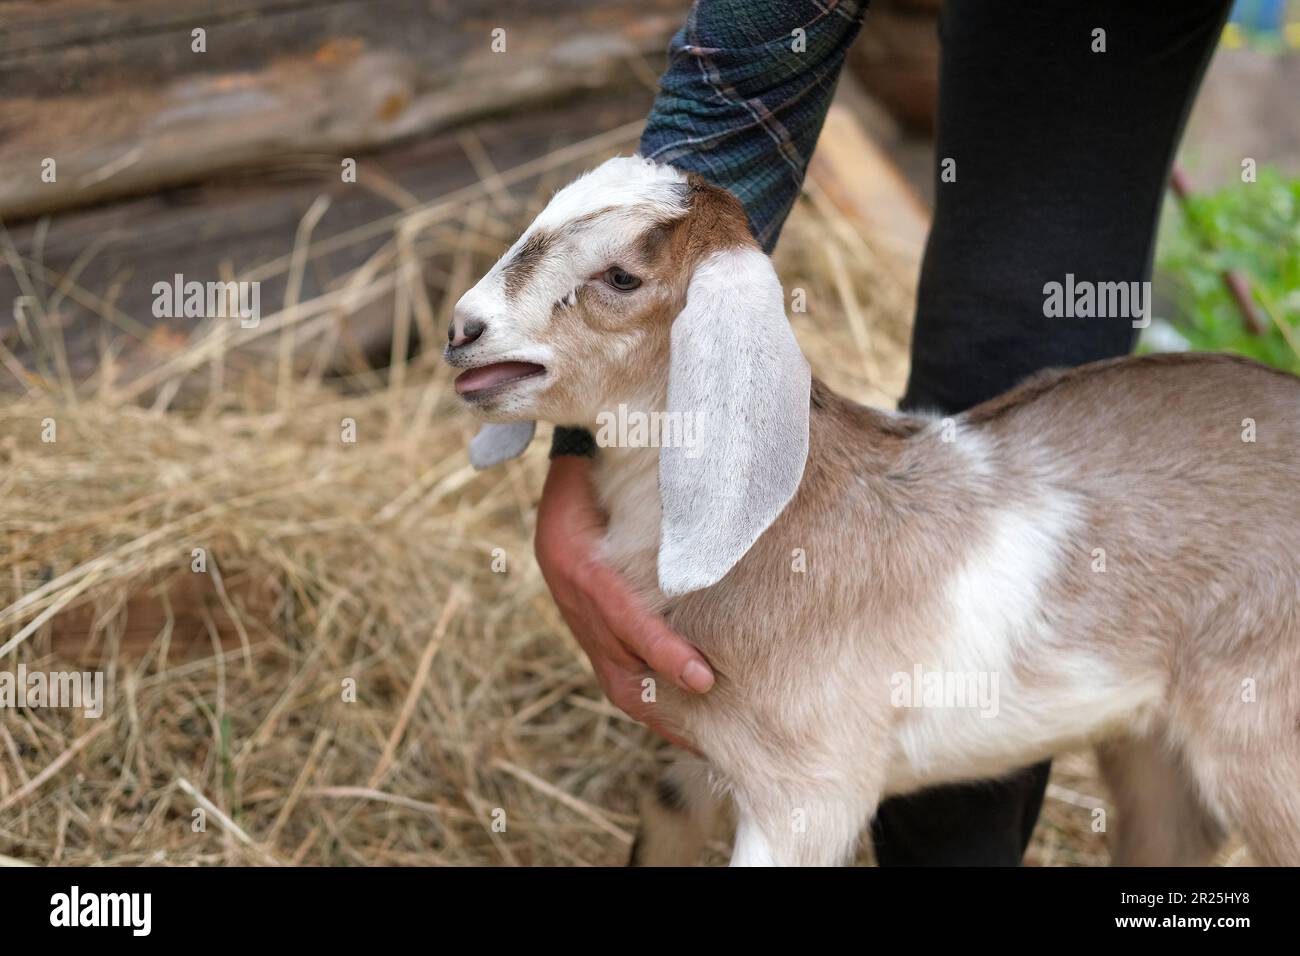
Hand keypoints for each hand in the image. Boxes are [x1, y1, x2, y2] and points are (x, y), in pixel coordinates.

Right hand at [535, 454, 713, 750]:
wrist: (567, 466)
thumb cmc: (599, 465)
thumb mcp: (604, 473)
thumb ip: (645, 490)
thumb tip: (702, 490)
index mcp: (578, 563)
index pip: (624, 619)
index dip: (663, 653)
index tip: (703, 678)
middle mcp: (573, 598)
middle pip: (616, 671)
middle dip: (662, 707)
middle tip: (710, 733)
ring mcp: (575, 615)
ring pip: (614, 680)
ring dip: (656, 713)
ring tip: (699, 739)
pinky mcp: (584, 624)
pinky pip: (612, 670)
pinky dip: (645, 696)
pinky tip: (675, 712)